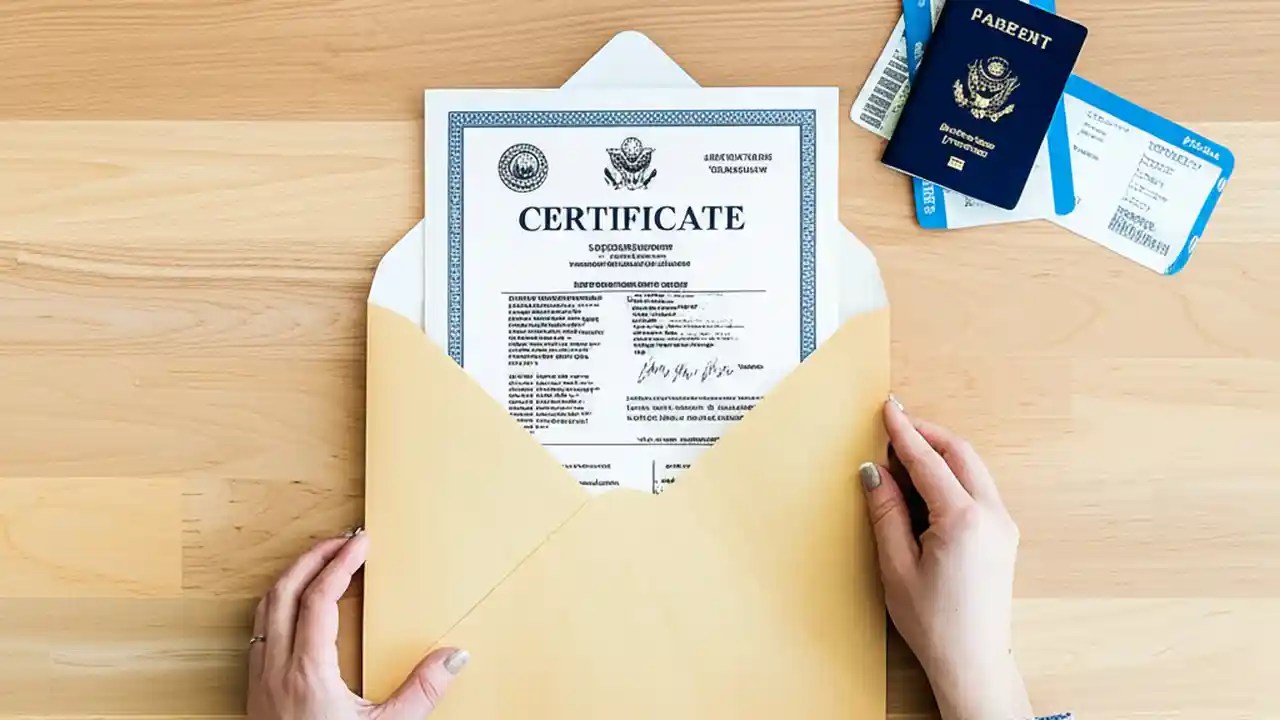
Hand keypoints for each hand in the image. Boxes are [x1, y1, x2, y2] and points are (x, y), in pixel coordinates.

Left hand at [248, 529, 469, 719]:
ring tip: (320, 566)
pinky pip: (259, 634)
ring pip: (264, 610)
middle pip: (283, 591)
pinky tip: (298, 615)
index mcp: (307, 670)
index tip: (361, 543)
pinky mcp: (255, 697)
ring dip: (291, 579)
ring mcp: (259, 682)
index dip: (341, 563)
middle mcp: (275, 669)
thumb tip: (455, 657)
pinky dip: (278, 608)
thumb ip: (422, 691)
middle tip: (341, 542)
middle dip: (311, 557)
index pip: (320, 596)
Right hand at [860, 399, 1032, 719]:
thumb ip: (886, 512)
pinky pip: (978, 488)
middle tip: (896, 425)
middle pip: (960, 453)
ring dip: (940, 453)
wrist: (973, 661)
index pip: (928, 460)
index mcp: (963, 520)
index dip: (904, 432)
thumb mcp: (896, 566)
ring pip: (972, 468)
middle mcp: (992, 515)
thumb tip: (874, 472)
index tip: (889, 410)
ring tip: (905, 455)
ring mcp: (1002, 524)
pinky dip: (952, 475)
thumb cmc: (934, 623)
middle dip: (927, 434)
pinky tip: (926, 485)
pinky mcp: (1003, 535)